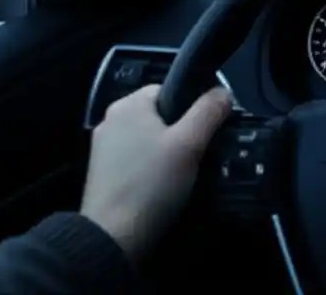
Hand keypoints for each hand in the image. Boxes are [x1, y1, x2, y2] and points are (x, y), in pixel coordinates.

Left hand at [80, 84, 231, 260]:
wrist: (113, 236)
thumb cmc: (152, 183)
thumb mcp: (190, 144)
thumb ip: (209, 112)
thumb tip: (223, 92)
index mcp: (128, 104)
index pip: (168, 90)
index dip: (192, 108)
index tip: (205, 133)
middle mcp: (110, 120)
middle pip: (158, 116)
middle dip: (180, 133)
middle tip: (197, 156)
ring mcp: (102, 148)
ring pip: (147, 139)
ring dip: (165, 152)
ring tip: (182, 175)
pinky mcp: (101, 173)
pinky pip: (135, 159)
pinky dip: (149, 169)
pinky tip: (161, 187)